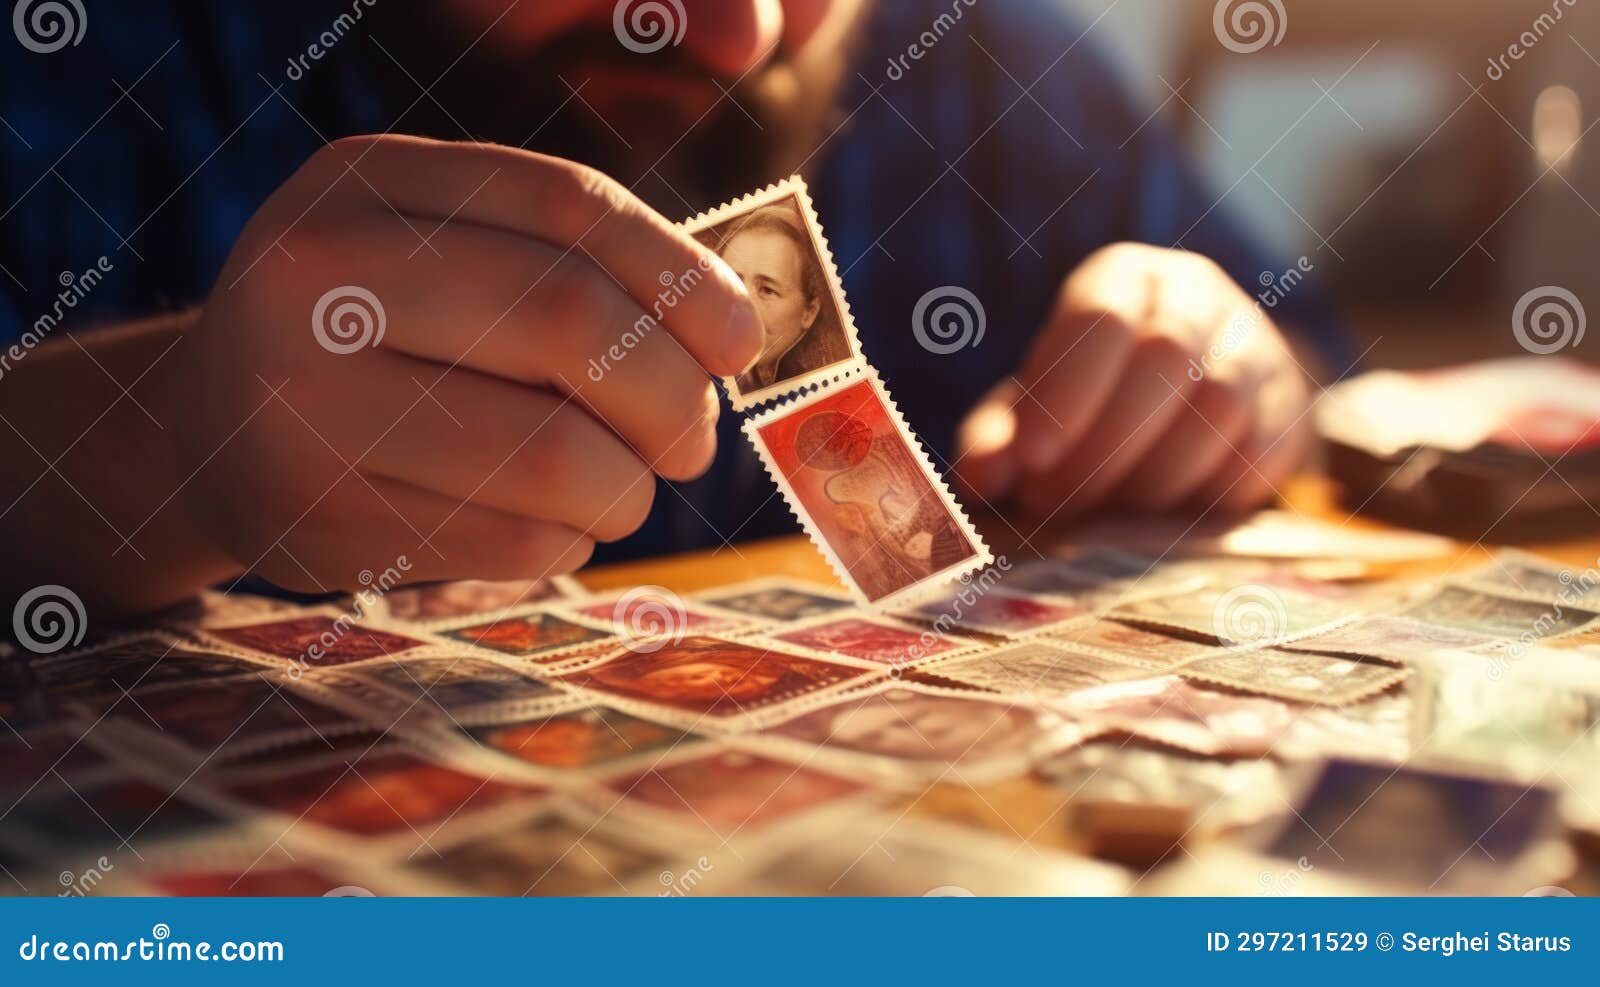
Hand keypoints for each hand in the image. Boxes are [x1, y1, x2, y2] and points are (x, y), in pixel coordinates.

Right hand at [170, 135, 762, 592]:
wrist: (209, 432)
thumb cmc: (376, 336)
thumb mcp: (440, 253)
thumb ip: (572, 263)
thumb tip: (736, 332)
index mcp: (365, 184)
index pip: (569, 205)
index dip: (683, 277)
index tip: (741, 340)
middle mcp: (318, 279)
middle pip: (570, 321)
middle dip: (671, 394)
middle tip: (695, 437)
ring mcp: (308, 407)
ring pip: (556, 455)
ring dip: (630, 484)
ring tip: (624, 484)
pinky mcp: (324, 523)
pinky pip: (520, 541)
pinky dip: (572, 537)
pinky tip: (552, 522)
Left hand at [954, 243, 1312, 518]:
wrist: (1185, 398)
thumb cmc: (1087, 400)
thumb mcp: (1033, 409)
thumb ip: (999, 438)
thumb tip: (978, 478)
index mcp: (1125, 278)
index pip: (1101, 318)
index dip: (1066, 391)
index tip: (1031, 459)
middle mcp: (1198, 297)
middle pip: (1166, 360)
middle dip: (1103, 446)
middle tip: (1054, 505)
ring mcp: (1256, 348)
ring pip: (1219, 407)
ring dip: (1151, 478)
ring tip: (1097, 519)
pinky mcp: (1289, 411)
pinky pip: (1258, 455)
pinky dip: (1202, 499)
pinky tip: (1154, 525)